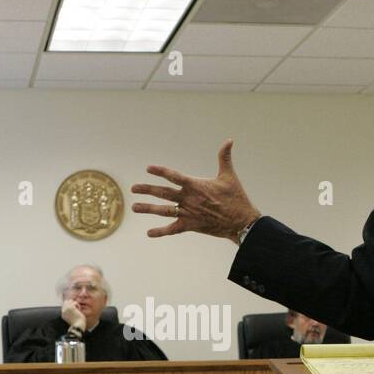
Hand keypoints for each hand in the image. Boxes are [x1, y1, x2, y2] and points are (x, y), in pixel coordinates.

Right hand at [60, 299, 85, 333]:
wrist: (78, 326)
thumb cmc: (77, 323)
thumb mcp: (72, 318)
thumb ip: (71, 312)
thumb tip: (74, 307)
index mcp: (63, 314)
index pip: (64, 305)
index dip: (69, 305)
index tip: (74, 309)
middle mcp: (63, 311)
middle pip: (66, 301)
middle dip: (71, 303)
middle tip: (76, 309)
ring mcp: (67, 309)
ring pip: (70, 301)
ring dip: (75, 304)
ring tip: (78, 309)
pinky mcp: (71, 308)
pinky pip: (75, 302)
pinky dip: (78, 305)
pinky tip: (79, 310)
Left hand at [131, 139, 260, 241]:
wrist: (241, 221)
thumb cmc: (236, 198)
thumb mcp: (229, 176)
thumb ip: (225, 157)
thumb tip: (229, 140)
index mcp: (196, 185)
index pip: (175, 176)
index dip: (161, 172)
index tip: (149, 168)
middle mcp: (189, 199)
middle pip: (163, 193)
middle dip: (147, 189)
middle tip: (133, 188)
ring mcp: (188, 213)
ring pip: (164, 210)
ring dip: (148, 208)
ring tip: (134, 207)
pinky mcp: (191, 226)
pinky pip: (173, 229)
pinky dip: (161, 231)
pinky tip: (149, 233)